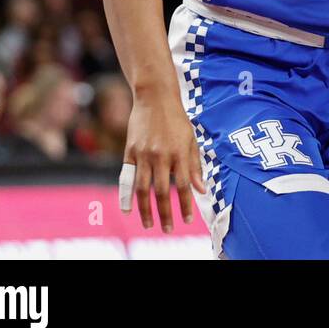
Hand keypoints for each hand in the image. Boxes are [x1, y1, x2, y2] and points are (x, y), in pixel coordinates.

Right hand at [120, 91, 206, 232]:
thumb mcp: (191, 139)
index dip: (185, 204)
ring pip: (143, 189)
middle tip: (168, 230)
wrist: (155, 97)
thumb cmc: (177, 119)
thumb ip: (195, 165)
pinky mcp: (129, 152)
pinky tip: (128, 209)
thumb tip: (201, 190)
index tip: (187, 220)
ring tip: (149, 225)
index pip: (183, 185)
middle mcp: (161, 156)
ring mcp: (143, 154)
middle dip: (166, 213)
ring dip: (146, 210)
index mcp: (180, 153)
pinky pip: (127, 178)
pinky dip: (126, 195)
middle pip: (162, 191)